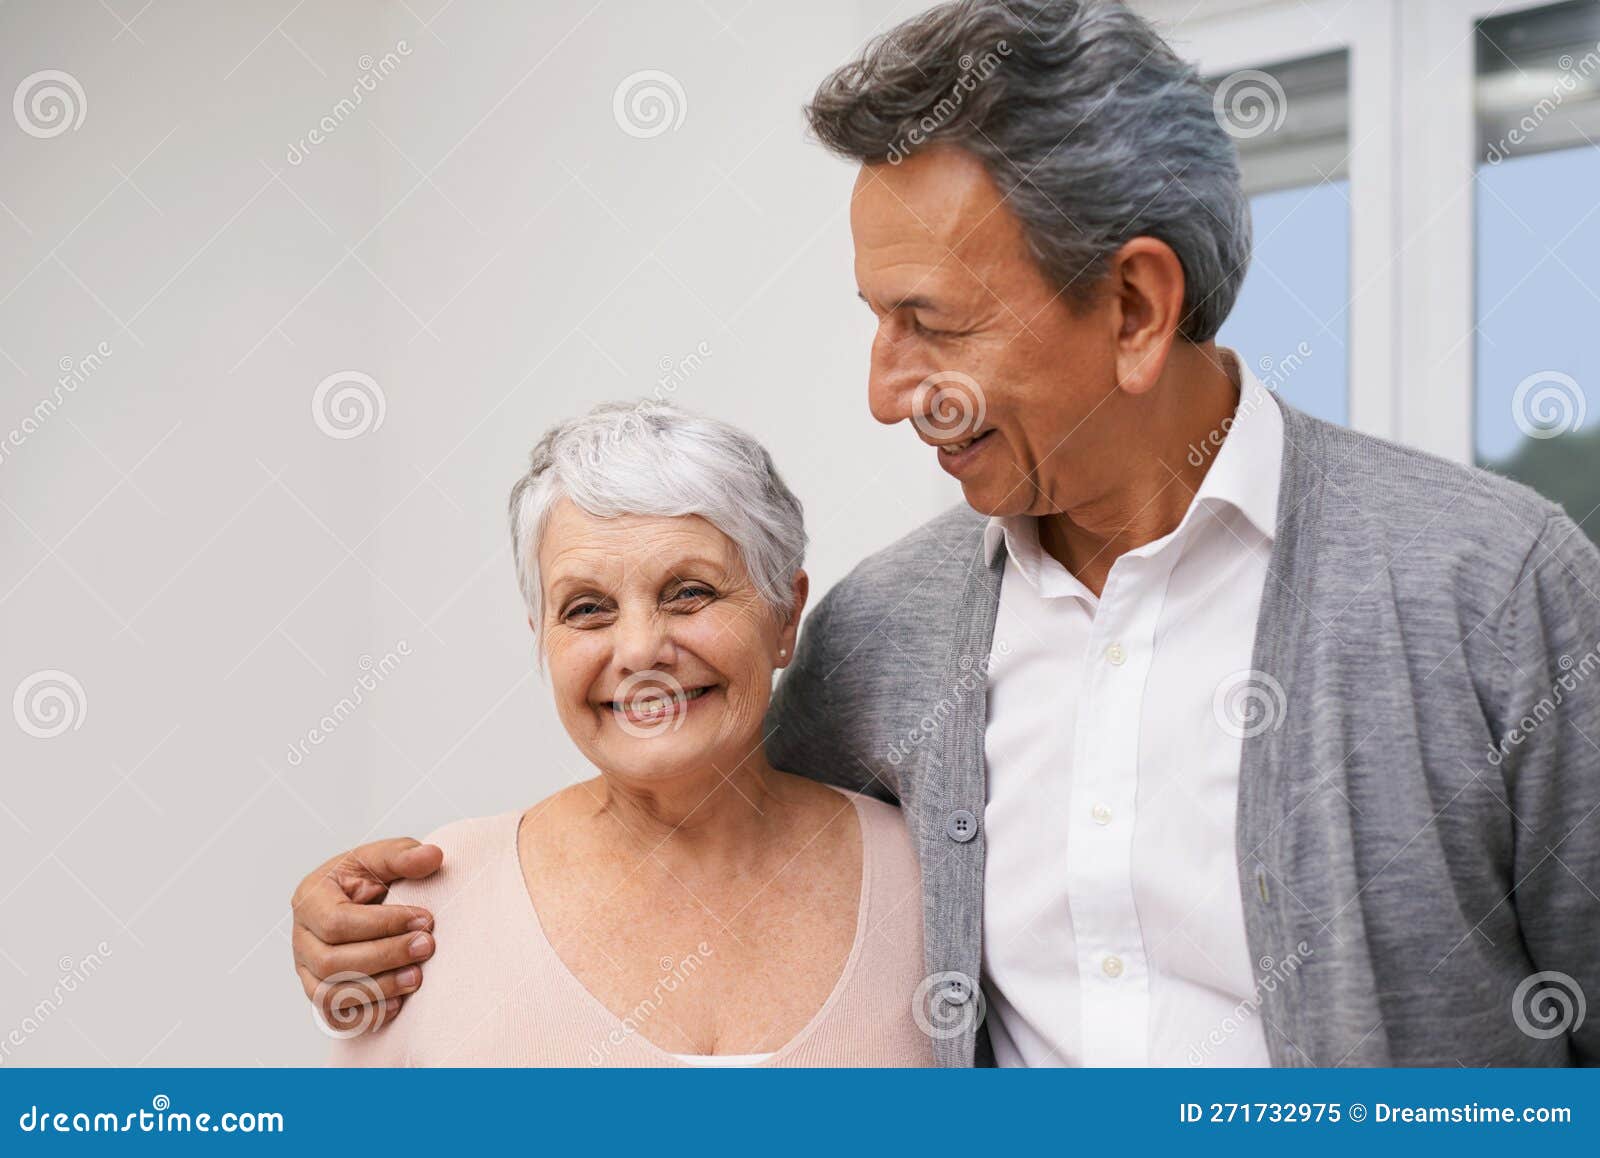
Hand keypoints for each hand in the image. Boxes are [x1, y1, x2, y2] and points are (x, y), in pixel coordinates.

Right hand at [291, 838, 442, 1032]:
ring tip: (417, 977)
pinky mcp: (321, 994)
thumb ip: (404, 855)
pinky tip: (398, 1003)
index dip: (383, 924)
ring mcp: (306, 971)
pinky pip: (335, 1016)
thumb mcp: (383, 858)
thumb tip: (432, 856)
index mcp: (310, 899)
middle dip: (385, 956)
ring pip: (330, 994)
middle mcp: (301, 939)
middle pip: (332, 962)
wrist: (364, 904)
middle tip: (427, 946)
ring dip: (378, 988)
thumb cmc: (370, 878)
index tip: (425, 919)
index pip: (337, 921)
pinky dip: (366, 1014)